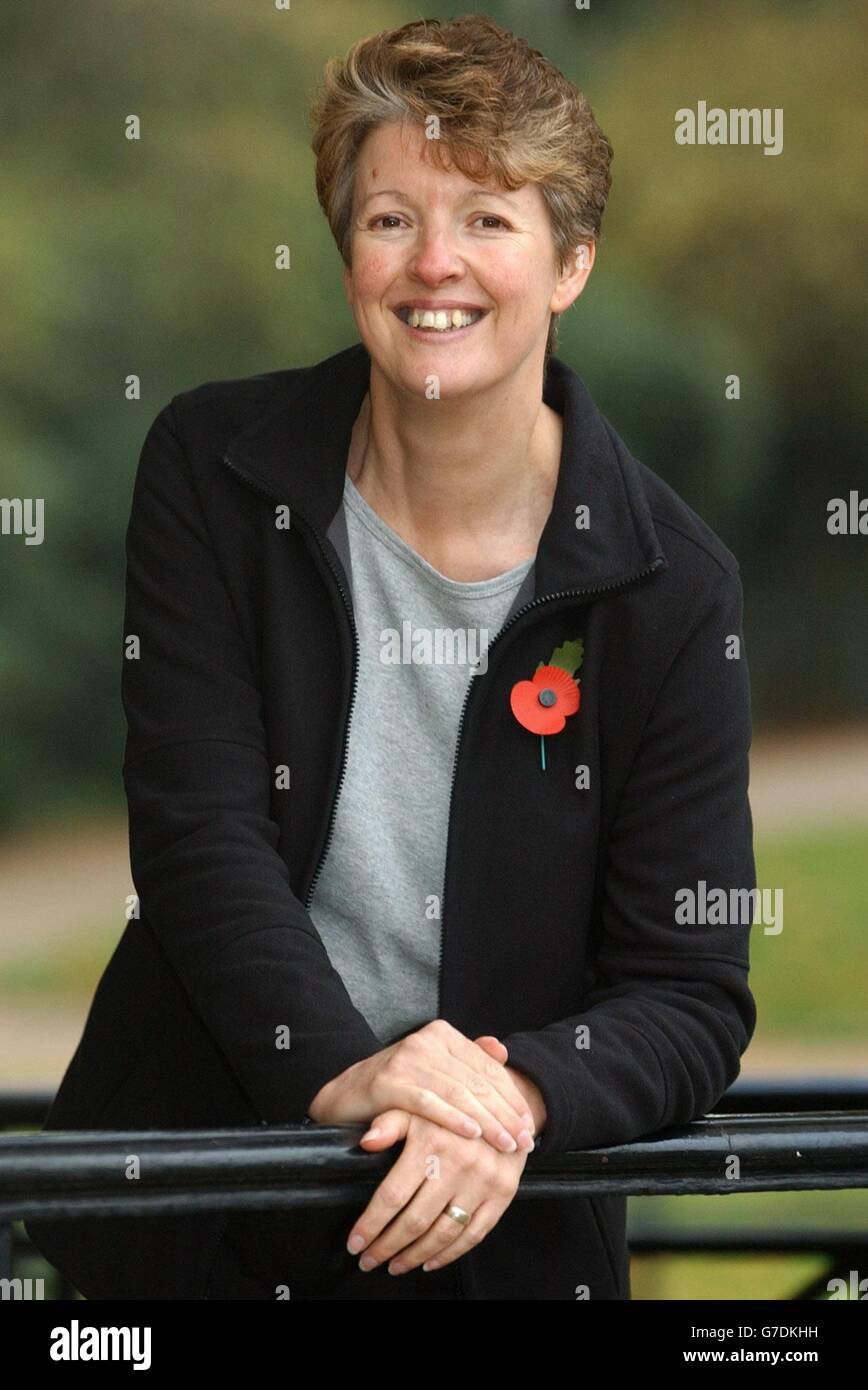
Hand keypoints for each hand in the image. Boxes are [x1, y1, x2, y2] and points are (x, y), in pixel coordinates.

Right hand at [307, 1020, 535, 1153]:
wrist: (343, 1096)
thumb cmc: (396, 1089)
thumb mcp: (435, 1072)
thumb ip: (467, 1060)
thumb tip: (501, 1048)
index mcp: (442, 1034)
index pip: (487, 1067)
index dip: (511, 1097)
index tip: (530, 1125)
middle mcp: (426, 1039)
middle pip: (477, 1080)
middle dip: (505, 1114)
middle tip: (525, 1141)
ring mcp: (406, 1058)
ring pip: (458, 1092)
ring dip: (487, 1121)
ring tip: (507, 1143)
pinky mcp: (388, 1080)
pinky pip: (428, 1101)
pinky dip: (453, 1118)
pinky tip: (472, 1134)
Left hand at [345, 1107, 529, 1275]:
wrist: (505, 1102)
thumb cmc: (452, 1105)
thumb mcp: (418, 1104)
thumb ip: (389, 1122)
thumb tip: (365, 1142)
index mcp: (432, 1143)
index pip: (393, 1196)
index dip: (371, 1224)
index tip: (355, 1242)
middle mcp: (459, 1164)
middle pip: (415, 1220)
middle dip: (387, 1246)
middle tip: (369, 1260)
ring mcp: (483, 1181)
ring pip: (443, 1234)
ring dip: (415, 1256)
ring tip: (395, 1265)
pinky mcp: (503, 1193)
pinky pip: (474, 1234)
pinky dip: (450, 1254)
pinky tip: (430, 1261)